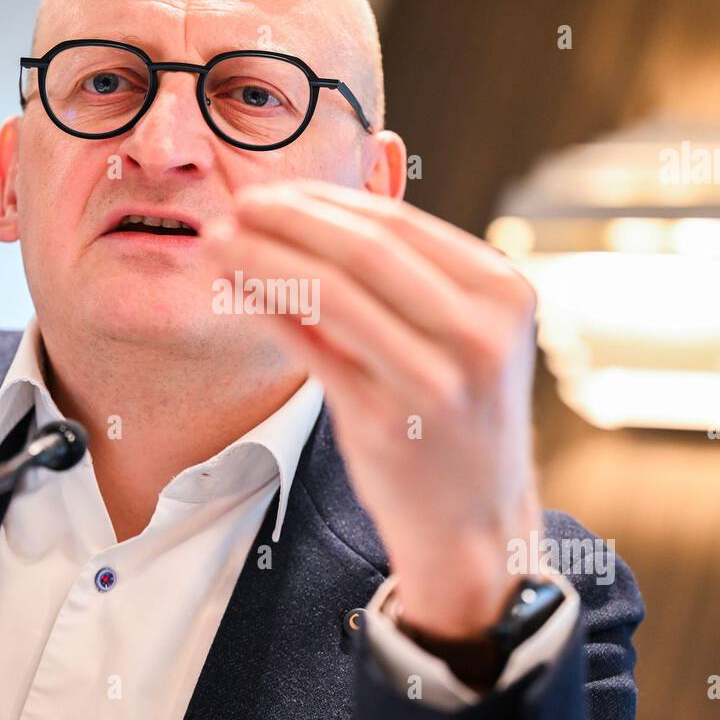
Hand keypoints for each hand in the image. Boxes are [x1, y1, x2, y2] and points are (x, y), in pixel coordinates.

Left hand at [203, 181, 542, 637]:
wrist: (476, 526)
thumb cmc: (456, 419)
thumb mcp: (457, 338)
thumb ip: (400, 282)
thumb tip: (304, 217)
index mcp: (502, 291)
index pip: (398, 224)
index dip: (325, 201)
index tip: (272, 193)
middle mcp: (478, 331)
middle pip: (364, 249)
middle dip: (288, 219)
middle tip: (235, 206)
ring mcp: (435, 379)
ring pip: (331, 293)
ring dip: (263, 258)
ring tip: (217, 240)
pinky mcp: (387, 421)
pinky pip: (311, 349)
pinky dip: (267, 310)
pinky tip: (234, 292)